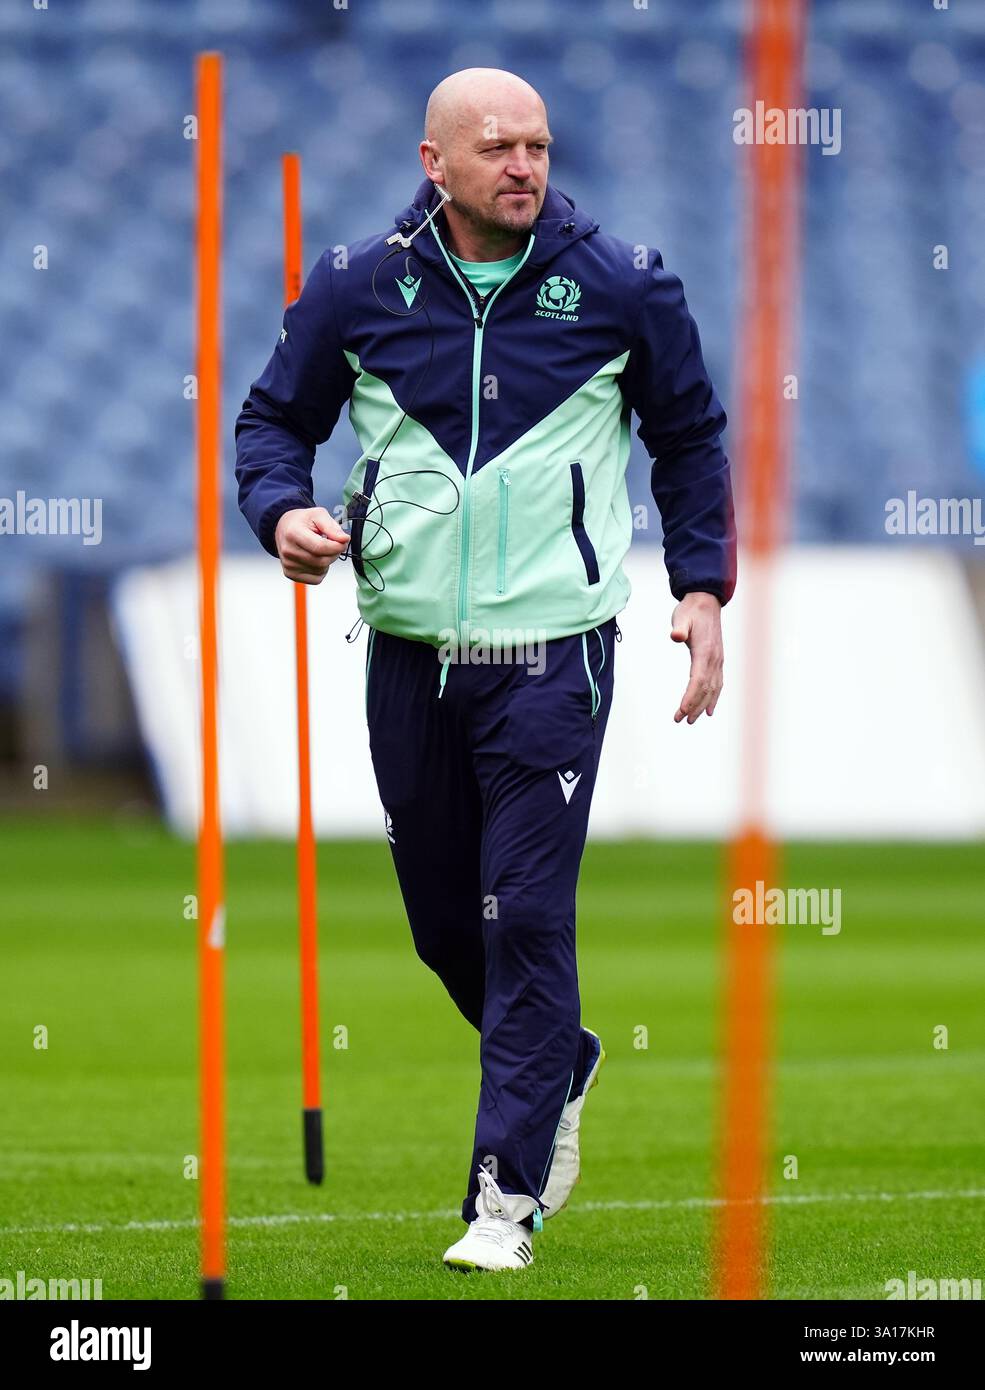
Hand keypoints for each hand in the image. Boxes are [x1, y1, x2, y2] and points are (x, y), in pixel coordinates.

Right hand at [274, 507, 349, 583]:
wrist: (283, 528)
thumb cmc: (302, 521)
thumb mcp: (318, 515)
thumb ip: (332, 527)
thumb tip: (344, 539)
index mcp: (293, 533)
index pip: (320, 547)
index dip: (337, 546)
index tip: (343, 541)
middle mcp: (288, 551)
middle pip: (322, 561)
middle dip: (334, 553)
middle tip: (334, 544)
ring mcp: (288, 565)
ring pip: (320, 570)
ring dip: (328, 562)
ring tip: (321, 550)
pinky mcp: (290, 574)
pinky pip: (316, 579)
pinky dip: (321, 571)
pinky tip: (316, 559)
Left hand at [670, 592, 723, 723]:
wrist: (706, 601)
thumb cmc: (691, 610)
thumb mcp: (681, 617)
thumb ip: (679, 627)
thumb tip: (676, 636)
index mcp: (704, 651)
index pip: (698, 680)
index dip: (691, 697)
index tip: (681, 711)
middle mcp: (714, 659)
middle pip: (705, 689)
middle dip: (694, 706)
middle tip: (680, 720)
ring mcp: (718, 660)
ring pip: (712, 689)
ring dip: (702, 706)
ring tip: (691, 720)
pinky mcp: (717, 660)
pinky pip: (717, 684)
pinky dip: (713, 698)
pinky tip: (708, 710)